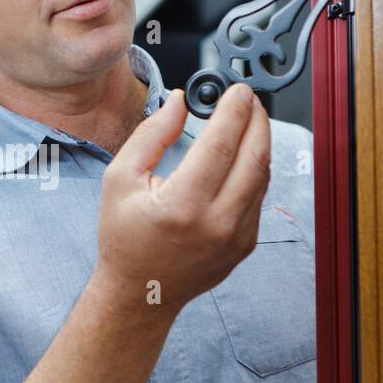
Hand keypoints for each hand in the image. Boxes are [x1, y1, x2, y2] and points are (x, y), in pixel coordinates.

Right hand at [95, 83, 269, 314]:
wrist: (140, 292)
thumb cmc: (124, 238)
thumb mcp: (120, 179)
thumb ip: (151, 135)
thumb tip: (179, 101)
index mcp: (182, 206)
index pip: (222, 145)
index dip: (234, 111)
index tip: (237, 91)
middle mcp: (217, 224)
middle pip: (254, 157)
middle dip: (257, 119)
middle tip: (248, 99)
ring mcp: (236, 237)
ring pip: (262, 177)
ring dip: (260, 142)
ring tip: (249, 120)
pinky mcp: (245, 244)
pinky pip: (258, 197)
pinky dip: (255, 169)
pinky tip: (243, 154)